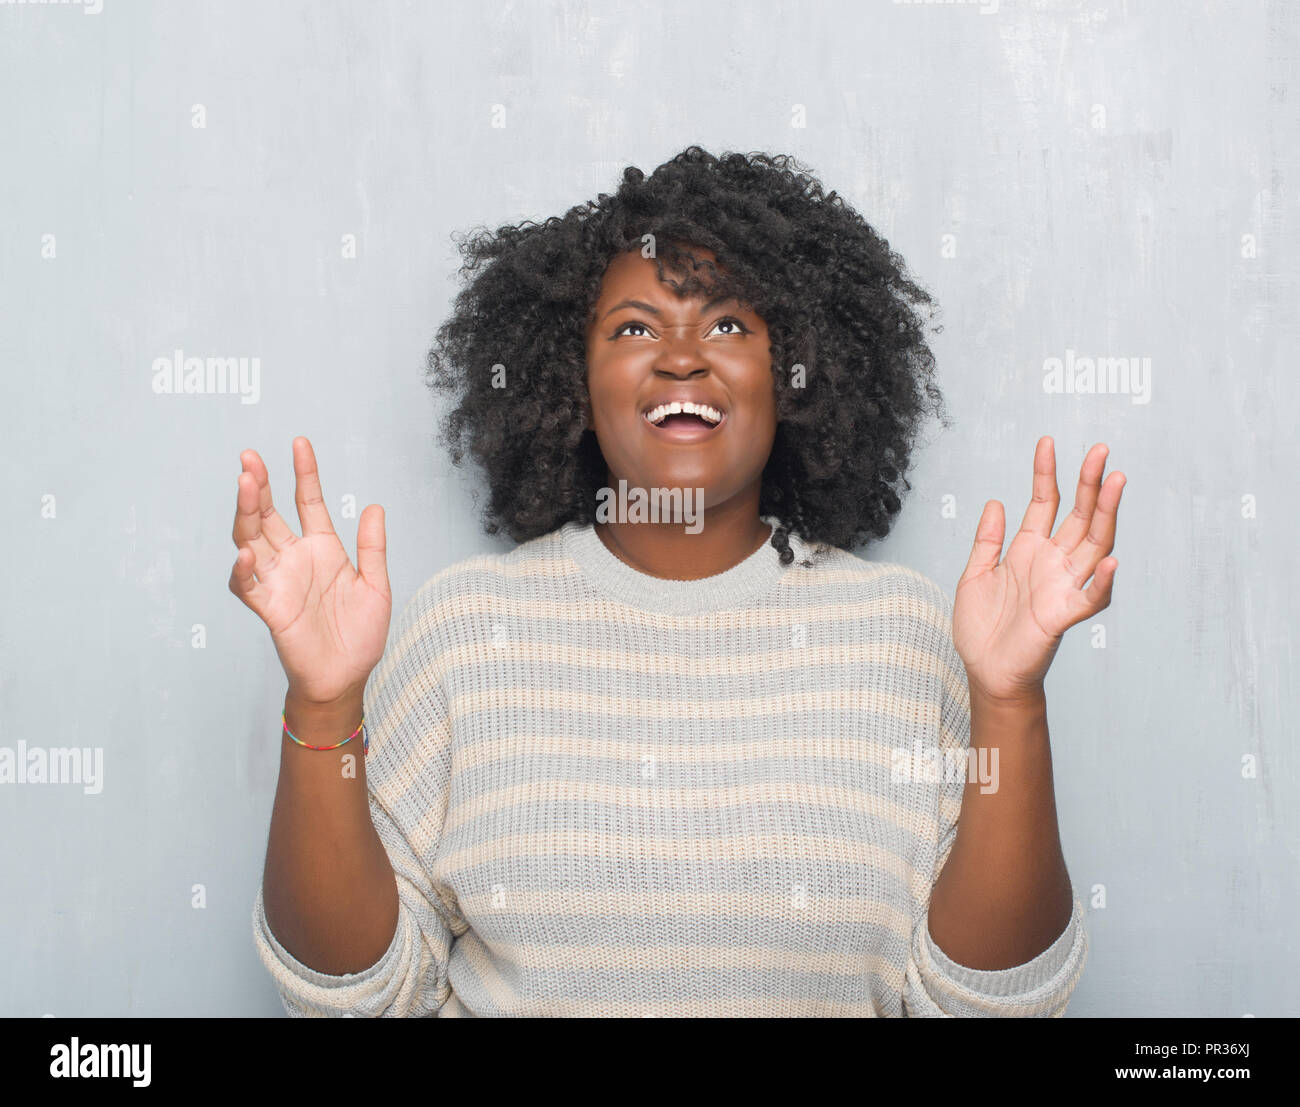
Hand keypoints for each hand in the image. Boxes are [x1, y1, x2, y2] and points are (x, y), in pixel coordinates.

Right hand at [228, 437, 391, 705]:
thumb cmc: (360, 635)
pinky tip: (246, 549)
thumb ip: (372, 548)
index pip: (309, 502)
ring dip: (247, 512)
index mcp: (322, 549)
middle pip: (270, 514)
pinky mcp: (268, 607)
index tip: (300, 443)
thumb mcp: (376, 586)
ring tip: (247, 484)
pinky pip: (246, 584)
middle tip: (250, 458)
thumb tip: (375, 507)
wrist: (346, 678)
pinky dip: (242, 567)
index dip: (305, 473)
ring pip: (252, 538)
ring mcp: (278, 581)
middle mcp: (295, 559)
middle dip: (260, 485)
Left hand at [952, 436, 1124, 703]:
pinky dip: (1101, 582)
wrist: (985, 671)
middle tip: (1101, 451)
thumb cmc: (982, 627)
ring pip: (1093, 546)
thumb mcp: (975, 575)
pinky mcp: (1063, 616)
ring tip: (1116, 483)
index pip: (1044, 503)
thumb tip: (994, 502)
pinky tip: (1110, 561)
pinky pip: (1090, 598)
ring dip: (1106, 515)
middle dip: (1089, 484)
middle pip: (1079, 516)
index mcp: (1029, 550)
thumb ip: (987, 540)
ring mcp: (1061, 587)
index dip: (1045, 474)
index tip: (1047, 442)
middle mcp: (1051, 563)